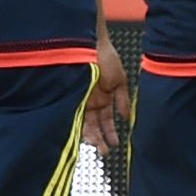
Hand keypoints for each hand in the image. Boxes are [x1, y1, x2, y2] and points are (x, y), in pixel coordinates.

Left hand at [84, 32, 128, 152]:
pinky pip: (72, 115)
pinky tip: (84, 136)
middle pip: (93, 125)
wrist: (88, 42)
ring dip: (91, 136)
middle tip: (103, 153)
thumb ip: (123, 99)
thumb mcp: (120, 79)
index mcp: (102, 97)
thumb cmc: (105, 56)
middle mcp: (88, 100)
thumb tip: (127, 116)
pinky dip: (79, 126)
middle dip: (100, 139)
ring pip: (83, 123)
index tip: (114, 144)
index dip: (110, 132)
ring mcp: (77, 99)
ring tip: (96, 149)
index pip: (105, 120)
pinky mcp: (68, 96)